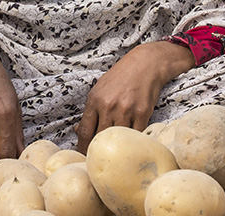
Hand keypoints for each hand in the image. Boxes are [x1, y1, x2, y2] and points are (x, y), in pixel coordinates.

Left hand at [75, 41, 194, 151]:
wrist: (146, 64)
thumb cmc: (121, 77)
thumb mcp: (99, 89)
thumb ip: (90, 111)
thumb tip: (78, 131)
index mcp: (95, 100)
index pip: (85, 131)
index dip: (82, 148)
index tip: (82, 158)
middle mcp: (109, 105)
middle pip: (100, 138)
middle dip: (97, 151)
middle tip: (98, 160)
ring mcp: (127, 110)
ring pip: (117, 138)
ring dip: (115, 148)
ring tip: (114, 155)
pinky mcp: (143, 113)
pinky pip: (135, 135)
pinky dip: (132, 141)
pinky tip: (130, 144)